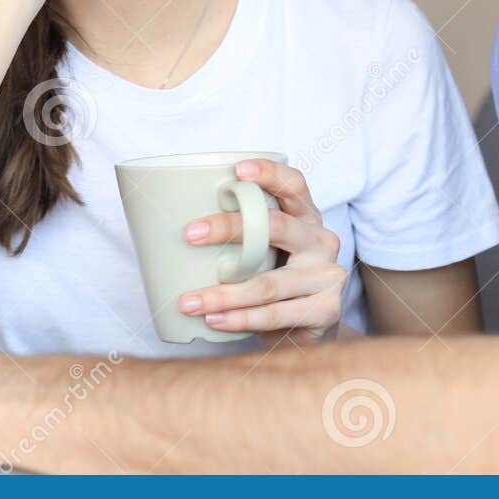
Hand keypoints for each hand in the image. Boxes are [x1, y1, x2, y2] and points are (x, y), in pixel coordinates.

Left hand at [178, 158, 345, 345]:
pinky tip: (215, 320)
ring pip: (268, 283)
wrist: (310, 328)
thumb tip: (172, 226)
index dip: (269, 173)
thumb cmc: (277, 279)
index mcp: (306, 217)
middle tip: (189, 234)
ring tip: (189, 301)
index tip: (237, 170)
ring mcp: (327, 276)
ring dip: (223, 294)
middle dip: (229, 228)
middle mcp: (321, 240)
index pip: (294, 185)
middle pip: (276, 226)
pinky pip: (274, 314)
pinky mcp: (325, 310)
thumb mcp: (267, 250)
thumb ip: (243, 235)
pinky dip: (239, 319)